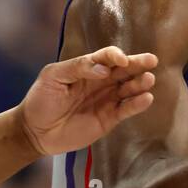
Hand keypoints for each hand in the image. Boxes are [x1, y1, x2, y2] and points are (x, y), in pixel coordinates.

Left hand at [20, 47, 158, 155]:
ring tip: (149, 79)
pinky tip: (146, 98)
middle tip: (151, 60)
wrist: (35, 131)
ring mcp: (106, 100)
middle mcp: (101, 82)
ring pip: (128, 89)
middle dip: (137, 64)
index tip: (121, 60)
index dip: (115, 56)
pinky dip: (137, 104)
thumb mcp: (53, 77)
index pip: (106, 57)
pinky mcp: (109, 118)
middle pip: (123, 70)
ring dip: (140, 83)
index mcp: (87, 68)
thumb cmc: (41, 99)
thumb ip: (78, 67)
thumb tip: (103, 69)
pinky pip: (126, 109)